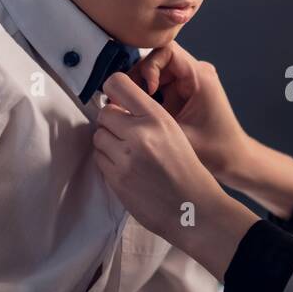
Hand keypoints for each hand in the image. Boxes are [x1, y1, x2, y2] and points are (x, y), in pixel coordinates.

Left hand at [92, 72, 256, 277]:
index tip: (116, 100)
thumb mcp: (173, 132)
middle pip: (104, 113)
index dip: (112, 90)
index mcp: (157, 118)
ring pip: (98, 137)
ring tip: (128, 154)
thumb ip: (146, 117)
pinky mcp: (116, 178)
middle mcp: (139, 134)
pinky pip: (99, 159)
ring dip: (108, 143)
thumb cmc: (185, 169)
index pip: (118, 84)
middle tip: (126, 135)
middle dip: (111, 122)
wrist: (193, 207)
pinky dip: (108, 162)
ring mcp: (125, 158)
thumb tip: (113, 106)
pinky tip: (127, 169)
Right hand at [128, 42, 251, 178]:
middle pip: (157, 59)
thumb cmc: (216, 150)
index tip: (147, 91)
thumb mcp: (179, 134)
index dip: (149, 66)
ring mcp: (191, 83)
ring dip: (141, 88)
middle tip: (128, 101)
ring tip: (132, 109)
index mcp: (201, 77)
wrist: (234, 161)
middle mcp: (197, 74)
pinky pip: (160, 85)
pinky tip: (142, 114)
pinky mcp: (185, 93)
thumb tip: (117, 108)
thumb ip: (148, 118)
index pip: (167, 50)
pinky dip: (147, 97)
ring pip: (156, 72)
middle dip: (139, 78)